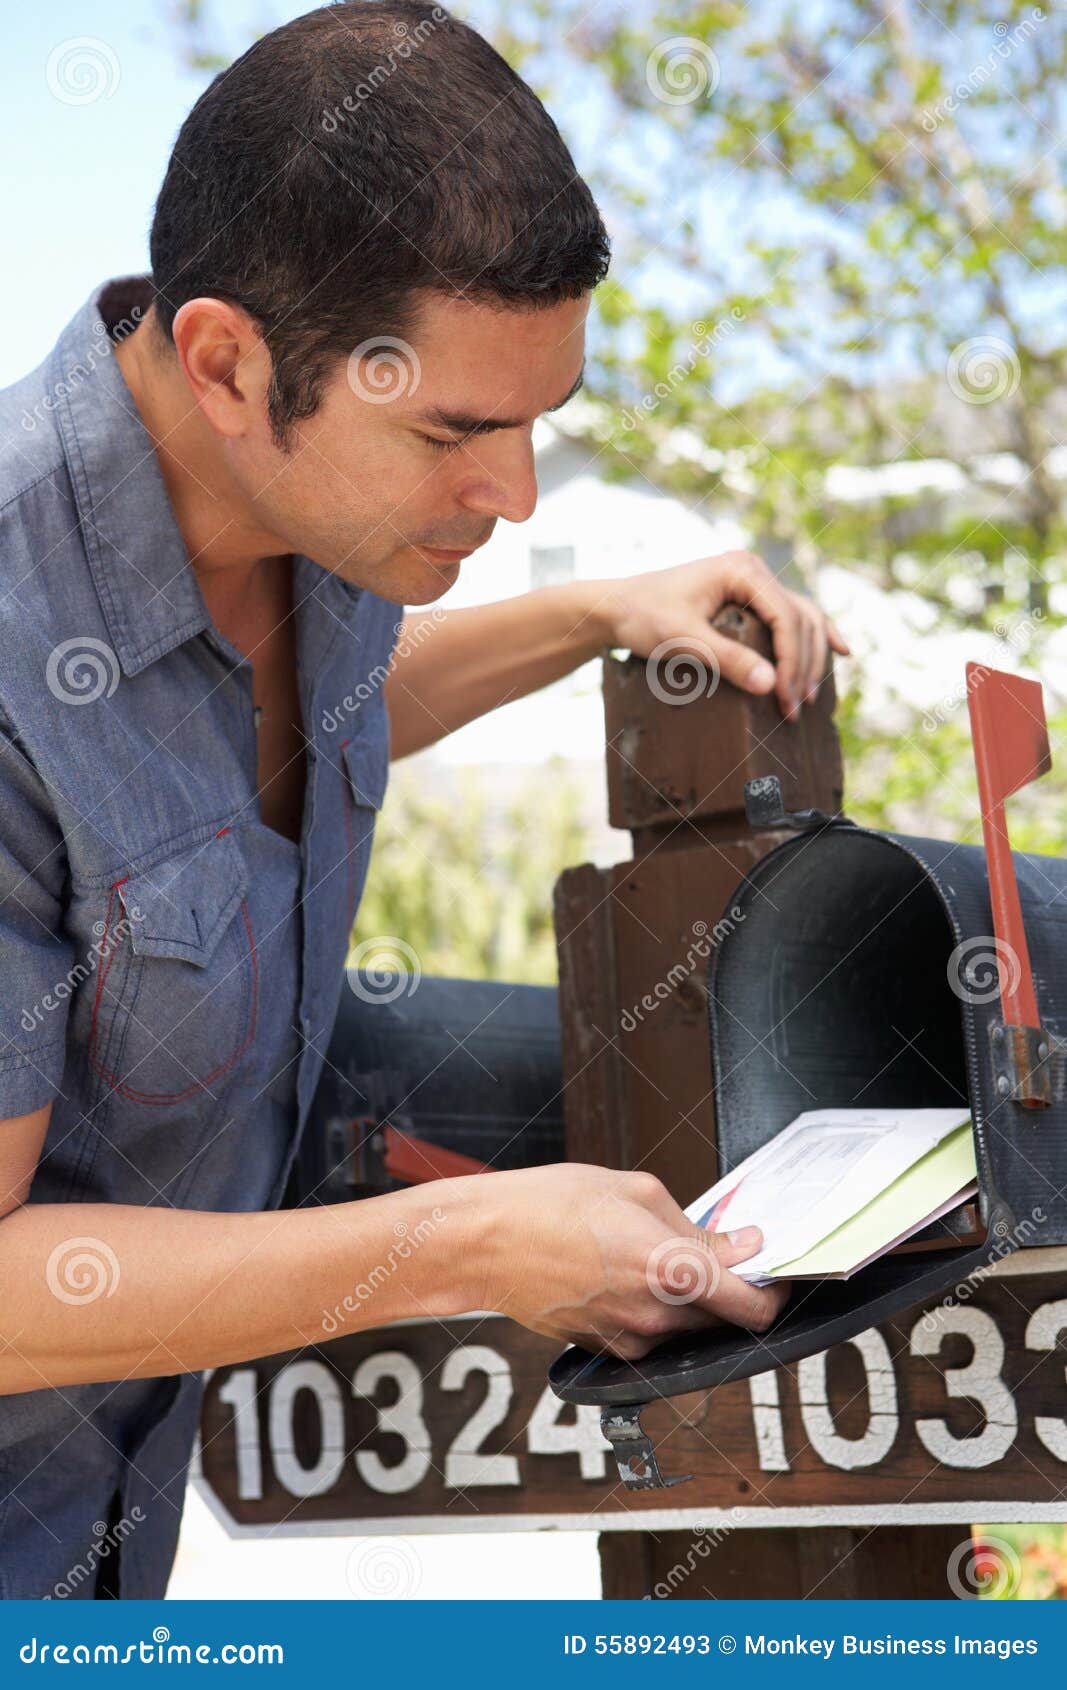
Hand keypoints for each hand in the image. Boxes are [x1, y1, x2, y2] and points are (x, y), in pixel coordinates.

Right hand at [465, 1162, 791, 1360]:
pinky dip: (651, 1307)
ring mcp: (629, 1339)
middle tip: (711, 1247)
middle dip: (726, 1287)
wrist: (484, 1242)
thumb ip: (698, 1227)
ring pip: (685, 1326)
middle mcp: (656, 1315)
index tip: (773, 1271)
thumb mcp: (636, 1191)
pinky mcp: (605, 1348)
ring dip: (685, 1297)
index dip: (773, 1291)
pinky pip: (649, 1333)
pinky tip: (621, 1271)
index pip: (753, 1307)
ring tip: (647, 1250)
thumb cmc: (550, 1204)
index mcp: (673, 1270)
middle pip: (723, 1319)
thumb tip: (742, 1245)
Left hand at [601, 552, 849, 722]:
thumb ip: (727, 660)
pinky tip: (841, 651)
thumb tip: (772, 684)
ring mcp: (752, 582)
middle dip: (802, 667)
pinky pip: (791, 615)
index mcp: (741, 569)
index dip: (792, 662)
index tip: (786, 699)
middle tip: (795, 710)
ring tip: (808, 698)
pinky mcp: (747, 598)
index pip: (785, 617)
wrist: (616, 607)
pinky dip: (814, 635)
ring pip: (801, 619)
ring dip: (810, 658)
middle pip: (799, 619)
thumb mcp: (682, 640)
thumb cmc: (643, 618)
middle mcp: (753, 570)